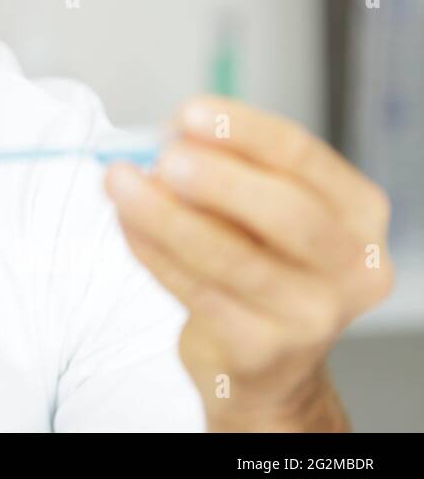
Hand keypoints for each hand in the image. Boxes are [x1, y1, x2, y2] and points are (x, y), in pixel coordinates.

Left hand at [104, 96, 394, 431]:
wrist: (268, 363)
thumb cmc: (263, 266)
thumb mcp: (262, 211)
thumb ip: (229, 170)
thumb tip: (174, 137)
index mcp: (357, 213)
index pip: (303, 158)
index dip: (243, 131)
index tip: (188, 114)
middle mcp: (351, 266)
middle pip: (287, 213)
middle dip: (219, 179)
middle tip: (164, 158)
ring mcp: (310, 316)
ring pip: (230, 256)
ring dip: (164, 213)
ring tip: (120, 183)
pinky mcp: (259, 349)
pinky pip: (195, 289)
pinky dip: (152, 250)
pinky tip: (126, 222)